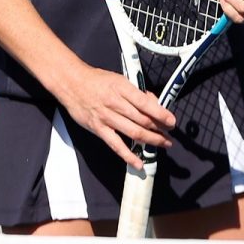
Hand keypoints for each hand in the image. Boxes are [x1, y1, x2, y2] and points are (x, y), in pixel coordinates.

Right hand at [55, 62, 175, 169]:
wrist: (72, 83)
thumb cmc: (97, 80)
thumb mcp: (120, 79)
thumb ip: (137, 92)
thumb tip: (154, 103)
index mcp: (123, 88)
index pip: (146, 104)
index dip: (161, 114)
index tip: (172, 121)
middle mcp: (115, 103)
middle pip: (143, 120)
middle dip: (160, 128)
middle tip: (170, 134)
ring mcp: (107, 118)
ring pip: (134, 132)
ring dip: (151, 140)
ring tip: (164, 144)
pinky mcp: (98, 129)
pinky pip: (115, 145)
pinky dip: (128, 155)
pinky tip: (139, 163)